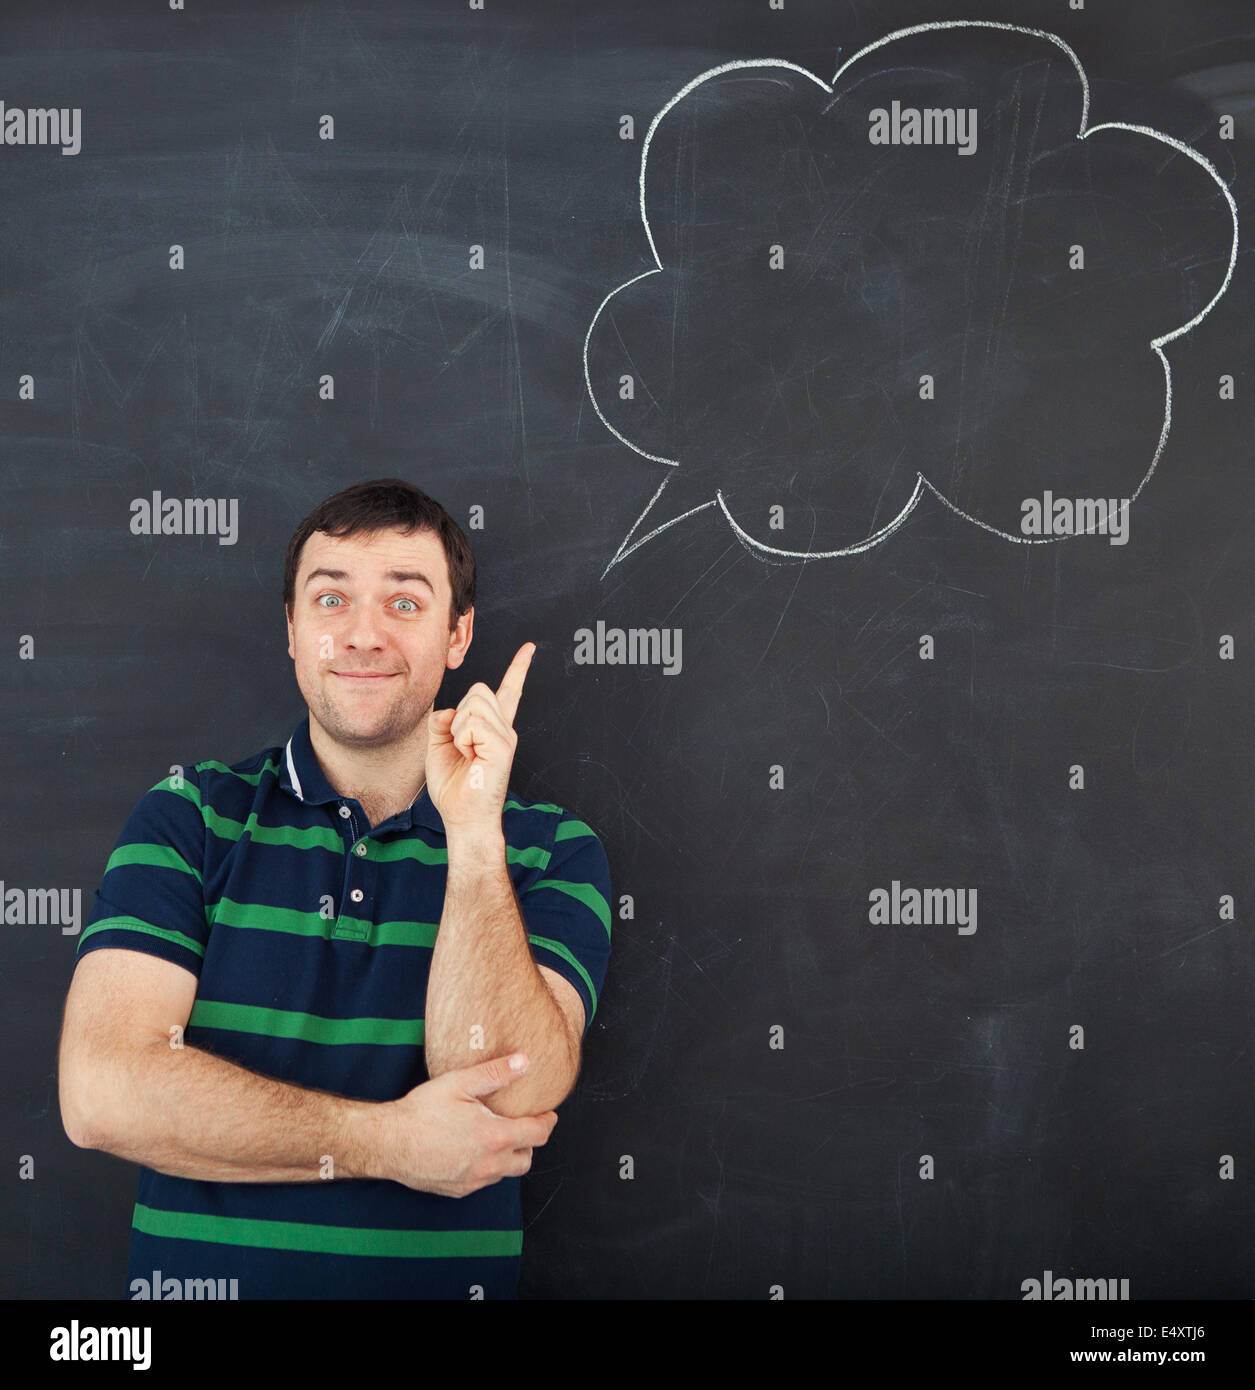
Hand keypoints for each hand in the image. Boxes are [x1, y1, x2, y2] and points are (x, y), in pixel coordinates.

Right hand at [377, 1053, 557, 1197]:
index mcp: (494, 1137)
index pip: (537, 1135)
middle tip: (521, 1124)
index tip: (548, 1114)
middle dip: (529, 1142)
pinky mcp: (458, 1190)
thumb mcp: (460, 1083)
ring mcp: (473, 1181)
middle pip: (526, 1160)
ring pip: (505, 1173)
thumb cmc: (421, 1111)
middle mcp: (488, 1164)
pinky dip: (487, 1167)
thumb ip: (496, 1073)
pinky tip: (473, 1150)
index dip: (547, 1122)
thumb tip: (524, 1062)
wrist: (388, 1143)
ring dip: (508, 1156)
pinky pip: (483, 1181)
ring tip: (496, 1135)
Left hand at [426, 643, 533, 833]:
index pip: (508, 690)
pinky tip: (471, 757)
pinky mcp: (503, 747)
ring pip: (474, 704)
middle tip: (462, 745)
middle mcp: (504, 728)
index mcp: (492, 727)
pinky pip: (473, 724)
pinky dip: (462, 739)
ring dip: (458, 729)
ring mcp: (506, 736)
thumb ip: (442, 722)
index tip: (529, 648)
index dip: (518, 668)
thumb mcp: (438, 746)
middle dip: (459, 714)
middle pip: (479, 690)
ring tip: (466, 753)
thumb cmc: (454, 786)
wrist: (462, 816)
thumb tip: (450, 711)